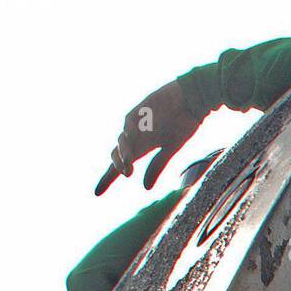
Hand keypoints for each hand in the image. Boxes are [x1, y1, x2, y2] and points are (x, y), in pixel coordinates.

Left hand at [95, 80, 202, 194]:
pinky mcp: (141, 108)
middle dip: (117, 165)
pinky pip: (131, 123)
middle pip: (116, 153)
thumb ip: (157, 166)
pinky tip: (132, 142)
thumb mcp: (171, 148)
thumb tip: (145, 188)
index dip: (108, 178)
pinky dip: (130, 135)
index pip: (120, 164)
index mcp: (142, 146)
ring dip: (124, 153)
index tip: (97, 193)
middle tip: (125, 174)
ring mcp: (137, 122)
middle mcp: (135, 135)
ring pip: (122, 140)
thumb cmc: (184, 121)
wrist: (194, 98)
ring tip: (128, 165)